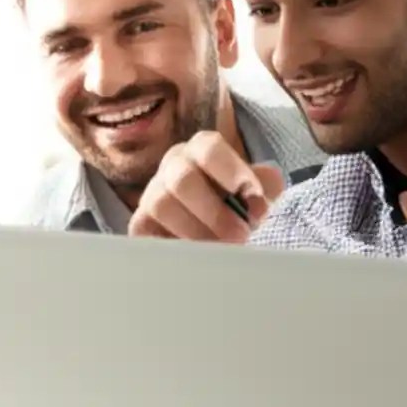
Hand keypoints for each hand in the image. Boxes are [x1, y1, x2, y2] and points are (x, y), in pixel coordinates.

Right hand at [128, 131, 284, 242]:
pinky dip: (173, 246)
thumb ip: (265, 185)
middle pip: (183, 179)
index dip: (233, 173)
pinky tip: (197, 257)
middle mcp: (173, 165)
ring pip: (162, 205)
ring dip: (195, 231)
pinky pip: (146, 232)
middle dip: (215, 212)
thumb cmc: (235, 203)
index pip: (209, 149)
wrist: (212, 227)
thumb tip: (265, 189)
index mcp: (201, 150)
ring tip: (221, 249)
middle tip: (240, 235)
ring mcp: (152, 193)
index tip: (253, 199)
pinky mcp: (140, 223)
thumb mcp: (256, 191)